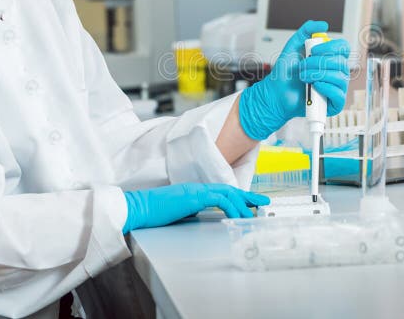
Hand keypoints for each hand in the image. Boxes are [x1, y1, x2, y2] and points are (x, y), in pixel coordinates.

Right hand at [122, 183, 269, 233]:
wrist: (140, 208)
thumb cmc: (155, 211)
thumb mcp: (179, 211)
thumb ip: (192, 210)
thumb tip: (202, 214)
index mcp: (196, 191)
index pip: (223, 192)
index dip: (240, 196)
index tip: (252, 202)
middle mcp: (199, 188)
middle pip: (230, 189)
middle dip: (248, 196)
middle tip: (263, 202)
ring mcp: (196, 191)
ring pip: (227, 193)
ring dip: (242, 204)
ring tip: (253, 214)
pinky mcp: (193, 197)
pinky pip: (218, 199)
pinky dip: (230, 206)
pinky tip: (237, 214)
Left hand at [238, 20, 349, 139]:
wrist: (276, 92)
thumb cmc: (286, 72)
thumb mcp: (293, 45)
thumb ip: (306, 30)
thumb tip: (323, 24)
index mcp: (330, 58)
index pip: (343, 48)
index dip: (331, 47)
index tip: (314, 50)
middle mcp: (336, 72)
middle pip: (341, 62)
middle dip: (318, 63)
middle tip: (303, 66)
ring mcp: (336, 87)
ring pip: (339, 77)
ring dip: (317, 75)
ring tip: (303, 77)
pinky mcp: (334, 103)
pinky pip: (339, 94)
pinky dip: (325, 88)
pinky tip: (314, 87)